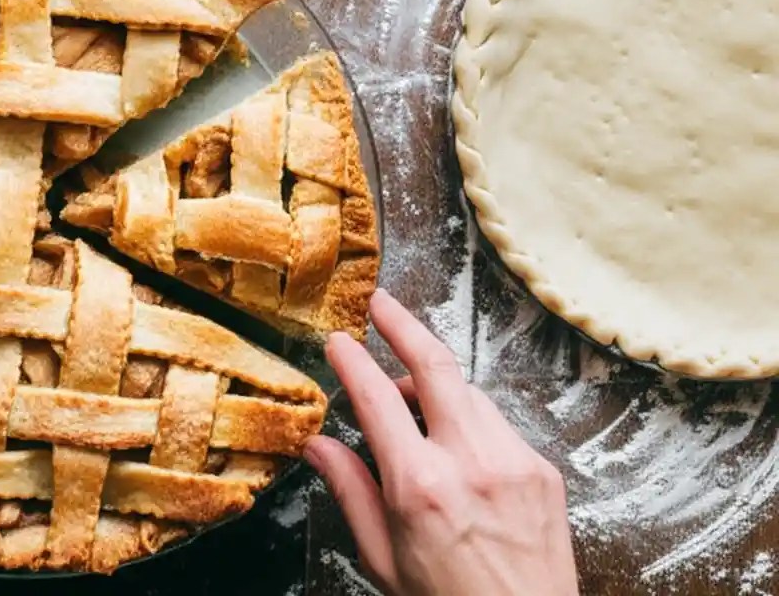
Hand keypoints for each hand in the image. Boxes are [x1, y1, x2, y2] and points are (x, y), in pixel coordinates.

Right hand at [304, 290, 577, 595]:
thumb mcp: (383, 558)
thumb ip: (351, 492)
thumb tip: (318, 446)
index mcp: (420, 486)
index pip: (377, 399)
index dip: (352, 362)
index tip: (338, 342)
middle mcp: (470, 462)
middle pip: (435, 365)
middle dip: (403, 324)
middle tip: (381, 303)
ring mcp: (514, 461)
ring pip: (467, 391)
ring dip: (435, 385)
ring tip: (410, 406)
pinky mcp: (542, 470)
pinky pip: (496, 423)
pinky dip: (468, 420)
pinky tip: (454, 446)